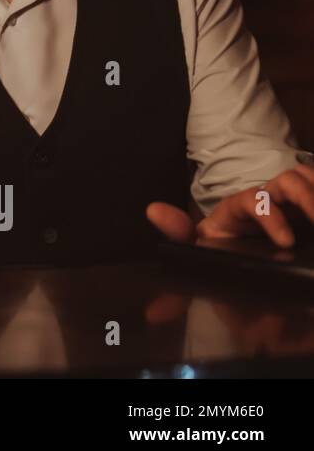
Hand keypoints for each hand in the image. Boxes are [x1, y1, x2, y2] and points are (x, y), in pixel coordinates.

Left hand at [146, 162, 313, 248]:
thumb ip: (179, 232)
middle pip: (290, 182)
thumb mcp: (201, 246)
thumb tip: (153, 210)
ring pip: (307, 179)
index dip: (270, 215)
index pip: (254, 200)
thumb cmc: (223, 252)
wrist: (245, 270)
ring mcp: (292, 204)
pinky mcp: (306, 212)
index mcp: (240, 208)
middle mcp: (269, 198)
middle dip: (308, 199)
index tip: (285, 241)